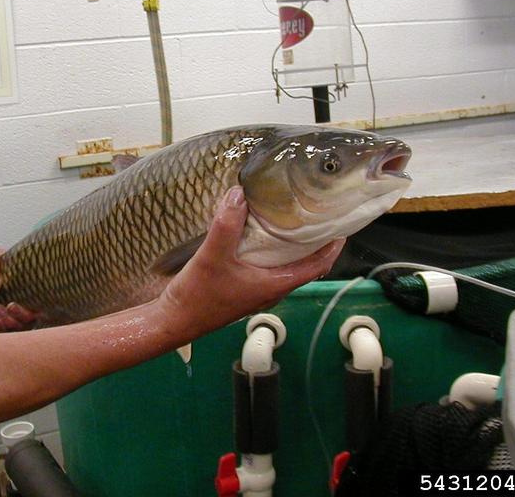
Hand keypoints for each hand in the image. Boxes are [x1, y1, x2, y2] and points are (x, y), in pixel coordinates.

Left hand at [0, 242, 37, 331]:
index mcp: (20, 277)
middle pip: (31, 313)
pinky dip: (3, 329)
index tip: (16, 303)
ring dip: (12, 322)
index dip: (33, 304)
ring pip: (20, 322)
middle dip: (22, 315)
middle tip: (7, 307)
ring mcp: (4, 304)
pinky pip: (4, 328)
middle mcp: (16, 292)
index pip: (37, 294)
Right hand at [162, 186, 344, 333]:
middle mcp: (271, 289)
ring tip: (290, 218)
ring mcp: (256, 291)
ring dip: (291, 246)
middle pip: (304, 264)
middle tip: (316, 213)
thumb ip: (226, 225)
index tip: (342, 225)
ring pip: (284, 266)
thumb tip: (239, 193)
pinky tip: (256, 234)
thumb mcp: (212, 256)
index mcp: (275, 285)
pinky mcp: (241, 289)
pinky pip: (265, 267)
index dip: (332, 247)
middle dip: (313, 241)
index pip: (317, 266)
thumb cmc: (198, 297)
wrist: (173, 322)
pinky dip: (270, 250)